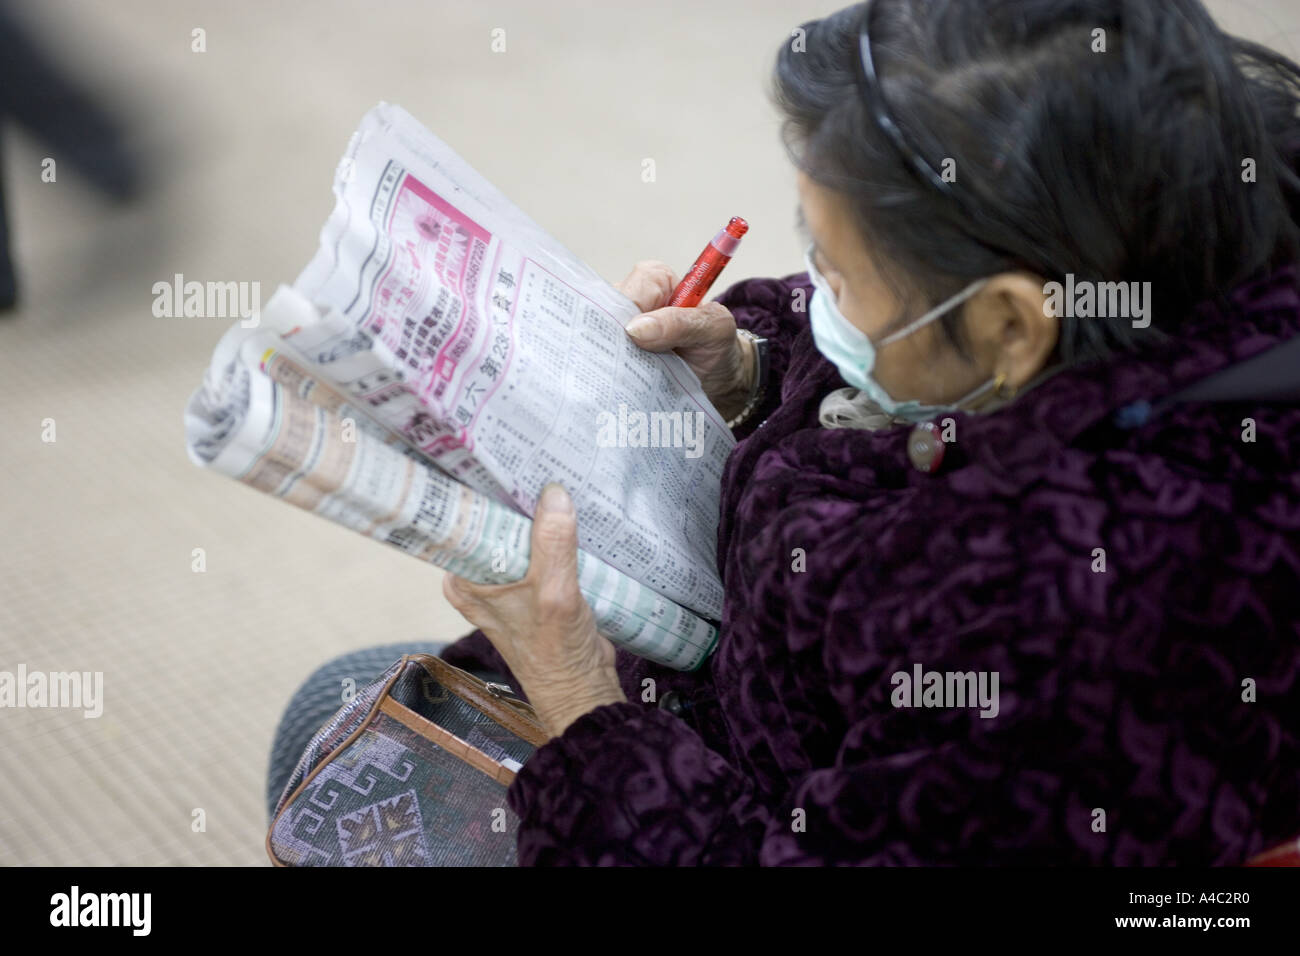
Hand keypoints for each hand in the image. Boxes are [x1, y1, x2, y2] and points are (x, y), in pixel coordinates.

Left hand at [441, 483, 625, 737]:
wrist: (582, 688)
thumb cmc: (556, 651)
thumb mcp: (554, 592)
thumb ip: (553, 543)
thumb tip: (554, 494)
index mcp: (466, 579)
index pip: (463, 521)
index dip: (479, 491)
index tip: (497, 458)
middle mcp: (481, 578)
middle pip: (494, 523)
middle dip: (513, 497)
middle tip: (533, 459)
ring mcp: (509, 582)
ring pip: (520, 534)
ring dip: (539, 515)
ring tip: (554, 477)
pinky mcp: (537, 585)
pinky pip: (542, 548)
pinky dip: (556, 533)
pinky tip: (571, 512)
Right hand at [614, 260, 755, 421]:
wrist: (717, 381)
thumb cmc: (716, 346)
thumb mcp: (713, 329)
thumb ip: (681, 323)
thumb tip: (636, 328)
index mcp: (654, 280)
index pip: (628, 293)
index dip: (628, 317)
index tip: (637, 342)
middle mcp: (629, 300)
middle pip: (603, 315)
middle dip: (614, 342)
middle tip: (630, 367)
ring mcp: (616, 329)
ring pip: (597, 340)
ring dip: (611, 363)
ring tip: (627, 380)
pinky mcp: (612, 355)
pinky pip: (600, 362)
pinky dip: (609, 376)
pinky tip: (617, 387)